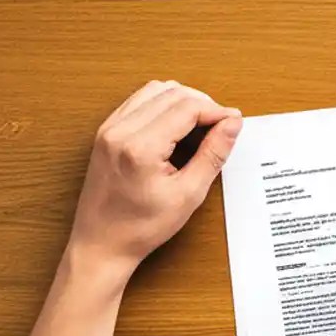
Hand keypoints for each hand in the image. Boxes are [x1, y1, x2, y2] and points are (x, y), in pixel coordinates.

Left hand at [68, 80, 242, 283]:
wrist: (101, 244)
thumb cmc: (140, 227)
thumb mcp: (188, 194)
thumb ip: (213, 154)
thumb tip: (232, 124)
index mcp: (139, 147)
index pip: (187, 107)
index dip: (216, 110)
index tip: (233, 122)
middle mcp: (120, 131)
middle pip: (172, 92)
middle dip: (203, 103)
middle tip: (221, 125)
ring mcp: (109, 129)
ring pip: (155, 90)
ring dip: (182, 100)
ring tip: (200, 125)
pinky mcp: (106, 132)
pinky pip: (139, 101)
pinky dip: (163, 105)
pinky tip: (177, 126)